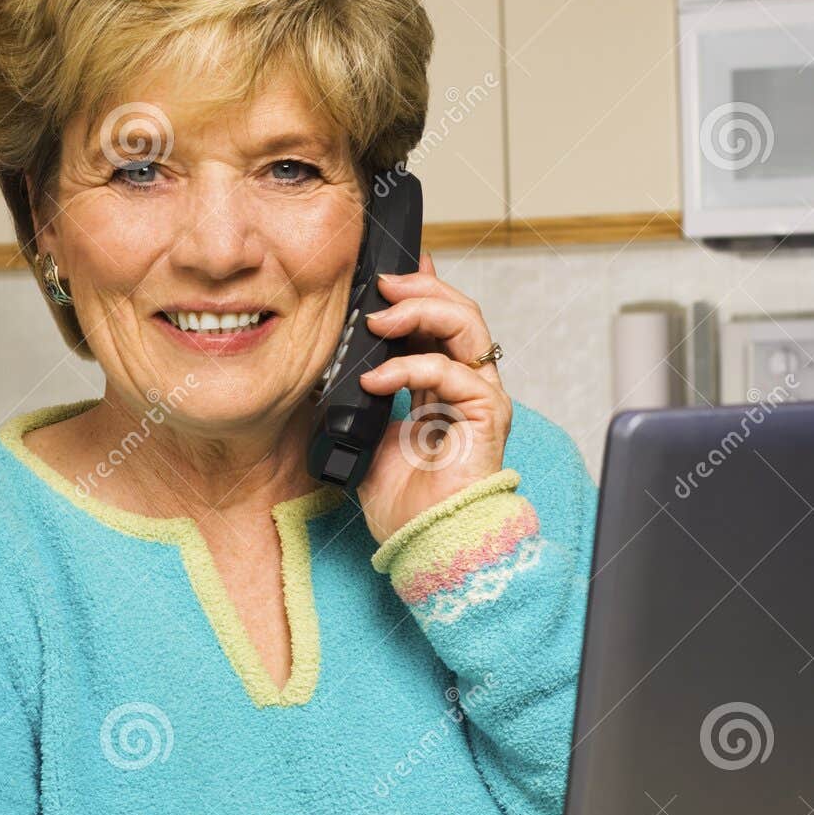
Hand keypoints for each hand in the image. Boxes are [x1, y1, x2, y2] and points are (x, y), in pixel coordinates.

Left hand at [356, 252, 512, 545]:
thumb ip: (358, 397)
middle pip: (457, 312)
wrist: (425, 542)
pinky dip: (410, 367)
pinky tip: (376, 379)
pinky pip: (451, 372)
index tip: (385, 272)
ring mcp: (480, 397)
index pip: (436, 322)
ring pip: (465, 326)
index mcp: (441, 386)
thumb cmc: (403, 502)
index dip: (417, 291)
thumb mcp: (365, 434)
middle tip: (379, 288)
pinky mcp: (485, 413)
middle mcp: (466, 385)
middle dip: (417, 291)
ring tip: (378, 318)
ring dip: (419, 312)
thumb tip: (328, 367)